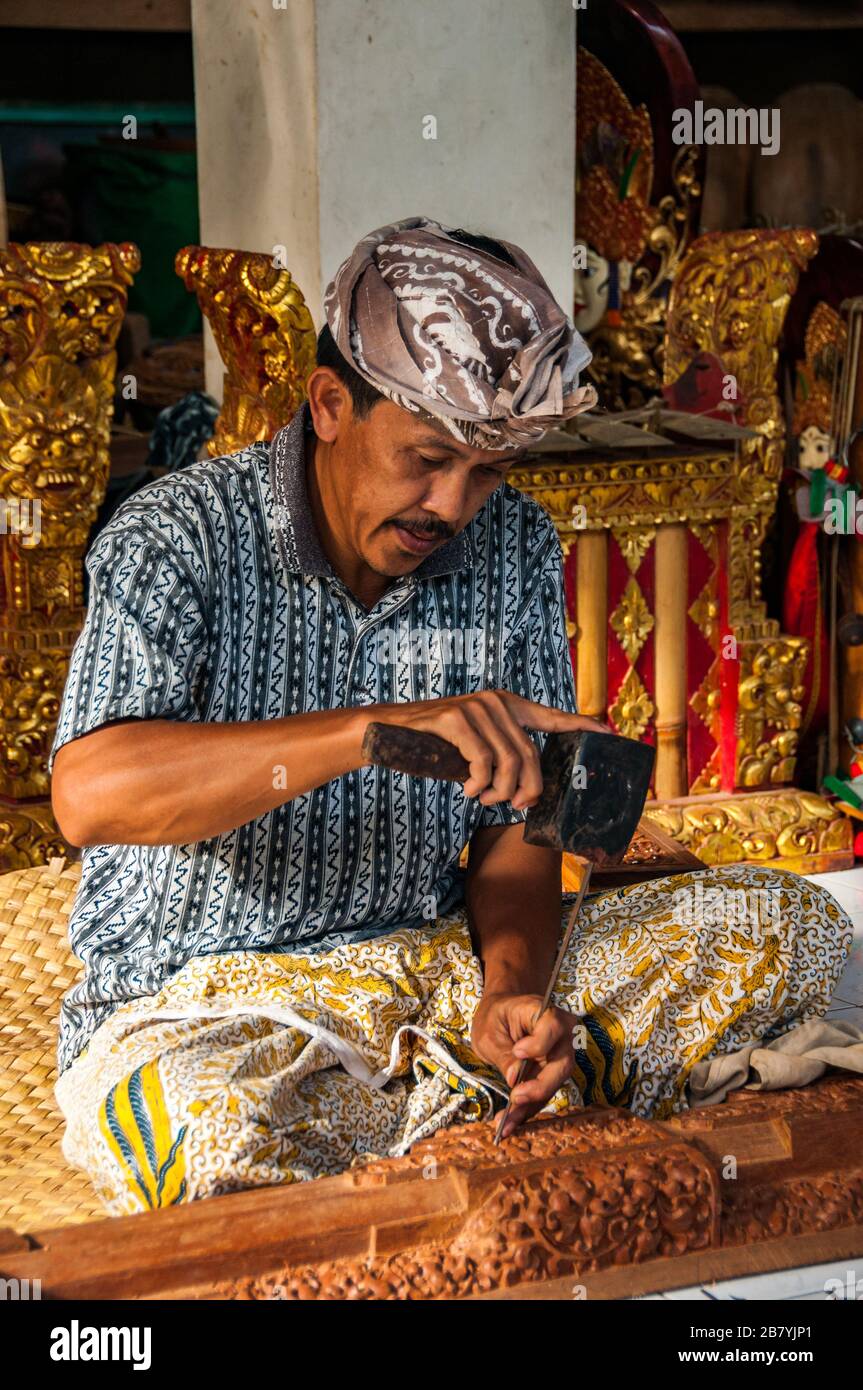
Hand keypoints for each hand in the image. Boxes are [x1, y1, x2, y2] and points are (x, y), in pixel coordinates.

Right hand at [362, 691, 609, 809]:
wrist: (386, 733)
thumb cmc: (433, 747)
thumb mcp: (474, 751)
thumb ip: (502, 758)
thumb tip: (528, 791)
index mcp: (505, 706)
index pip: (552, 717)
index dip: (580, 726)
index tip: (607, 734)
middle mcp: (496, 702)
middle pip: (530, 755)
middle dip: (526, 789)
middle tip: (511, 805)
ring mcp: (476, 708)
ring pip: (509, 763)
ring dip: (498, 791)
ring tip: (482, 797)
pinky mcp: (456, 719)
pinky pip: (482, 763)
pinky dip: (476, 784)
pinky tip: (466, 789)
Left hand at [471, 991, 580, 1138]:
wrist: (501, 1017)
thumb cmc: (495, 1017)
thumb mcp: (491, 1032)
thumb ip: (504, 1054)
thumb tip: (515, 1080)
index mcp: (545, 1013)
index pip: (553, 1027)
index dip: (539, 1043)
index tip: (518, 1052)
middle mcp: (561, 1036)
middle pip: (561, 1065)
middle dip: (539, 1087)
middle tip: (515, 1099)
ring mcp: (559, 1057)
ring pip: (552, 1085)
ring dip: (529, 1107)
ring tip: (505, 1123)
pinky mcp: (552, 1075)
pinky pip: (543, 1095)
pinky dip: (526, 1110)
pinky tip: (508, 1124)